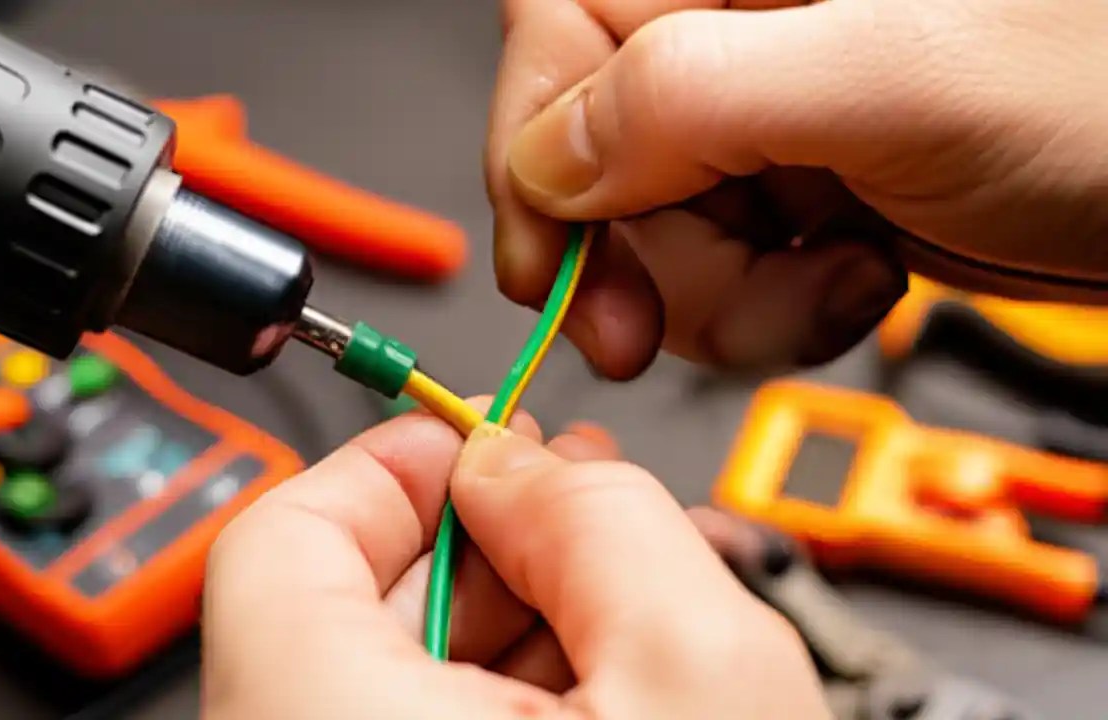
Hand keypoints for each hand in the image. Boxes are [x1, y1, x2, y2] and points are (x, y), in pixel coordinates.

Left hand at [201, 404, 826, 718]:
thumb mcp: (699, 674)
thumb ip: (606, 524)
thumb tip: (535, 462)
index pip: (283, 536)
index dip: (392, 463)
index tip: (478, 443)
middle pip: (339, 602)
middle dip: (473, 537)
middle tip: (573, 511)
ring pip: (382, 676)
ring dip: (498, 623)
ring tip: (611, 609)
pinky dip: (495, 698)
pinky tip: (592, 690)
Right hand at [487, 0, 1107, 375]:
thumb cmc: (1106, 92)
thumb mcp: (890, 77)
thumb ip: (690, 100)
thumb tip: (550, 159)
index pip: (555, 32)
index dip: (532, 153)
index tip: (550, 265)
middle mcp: (740, 33)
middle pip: (592, 155)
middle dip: (636, 257)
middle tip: (669, 318)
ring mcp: (769, 119)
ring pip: (650, 231)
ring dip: (721, 298)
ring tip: (828, 284)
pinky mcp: (802, 192)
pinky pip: (721, 272)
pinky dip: (772, 311)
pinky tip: (854, 282)